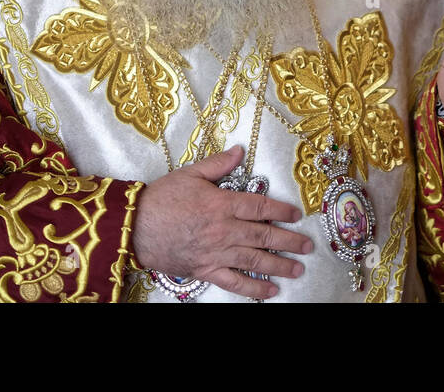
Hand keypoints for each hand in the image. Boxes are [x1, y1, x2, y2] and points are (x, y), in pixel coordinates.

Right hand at [131, 145, 313, 299]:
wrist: (136, 226)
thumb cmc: (161, 198)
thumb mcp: (190, 173)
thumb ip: (218, 164)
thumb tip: (240, 150)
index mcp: (222, 203)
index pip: (260, 207)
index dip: (282, 211)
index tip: (297, 215)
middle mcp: (224, 230)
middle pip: (264, 235)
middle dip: (289, 241)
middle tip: (307, 246)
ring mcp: (217, 252)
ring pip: (255, 260)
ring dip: (279, 265)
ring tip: (297, 269)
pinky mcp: (206, 269)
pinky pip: (234, 282)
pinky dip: (253, 289)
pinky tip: (269, 293)